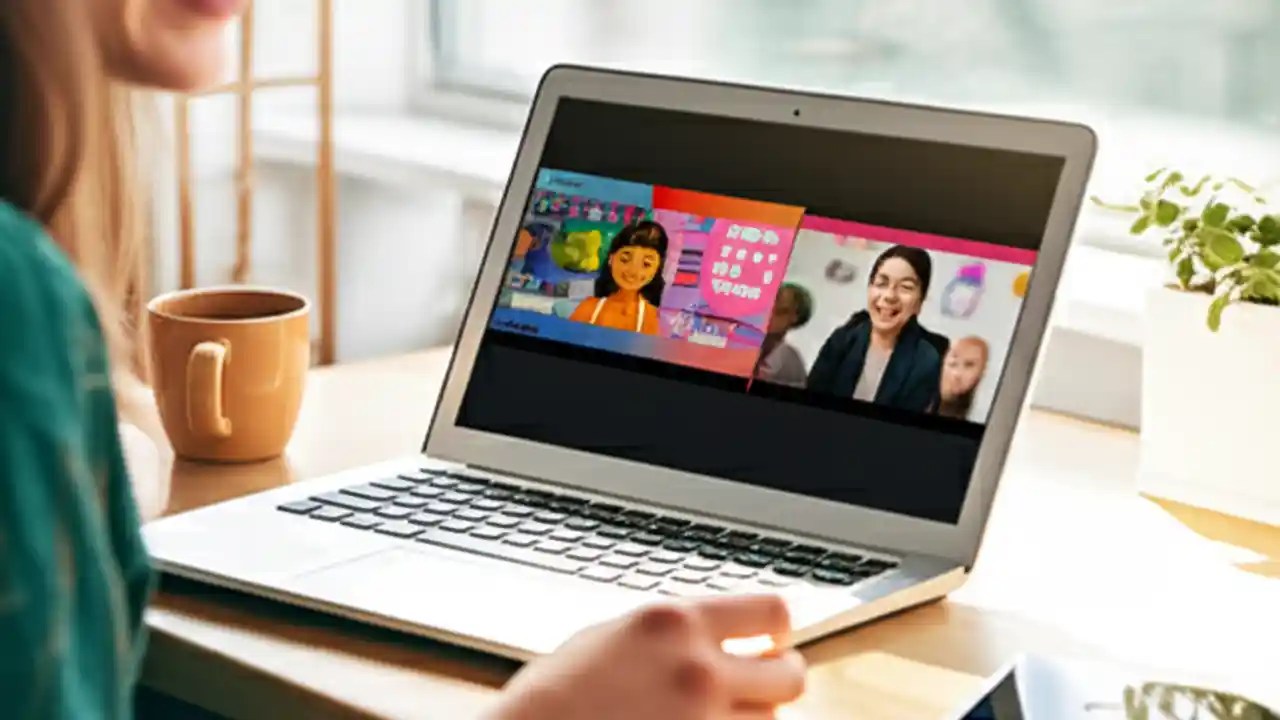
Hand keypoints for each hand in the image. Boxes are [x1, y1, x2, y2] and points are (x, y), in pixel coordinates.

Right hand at [486, 594, 805, 719]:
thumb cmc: (555, 697)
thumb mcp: (611, 638)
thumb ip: (671, 634)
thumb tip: (717, 634)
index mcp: (675, 624)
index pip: (771, 611)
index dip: (779, 630)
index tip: (773, 641)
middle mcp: (698, 672)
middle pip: (790, 676)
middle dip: (779, 680)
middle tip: (763, 685)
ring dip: (750, 719)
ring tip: (715, 715)